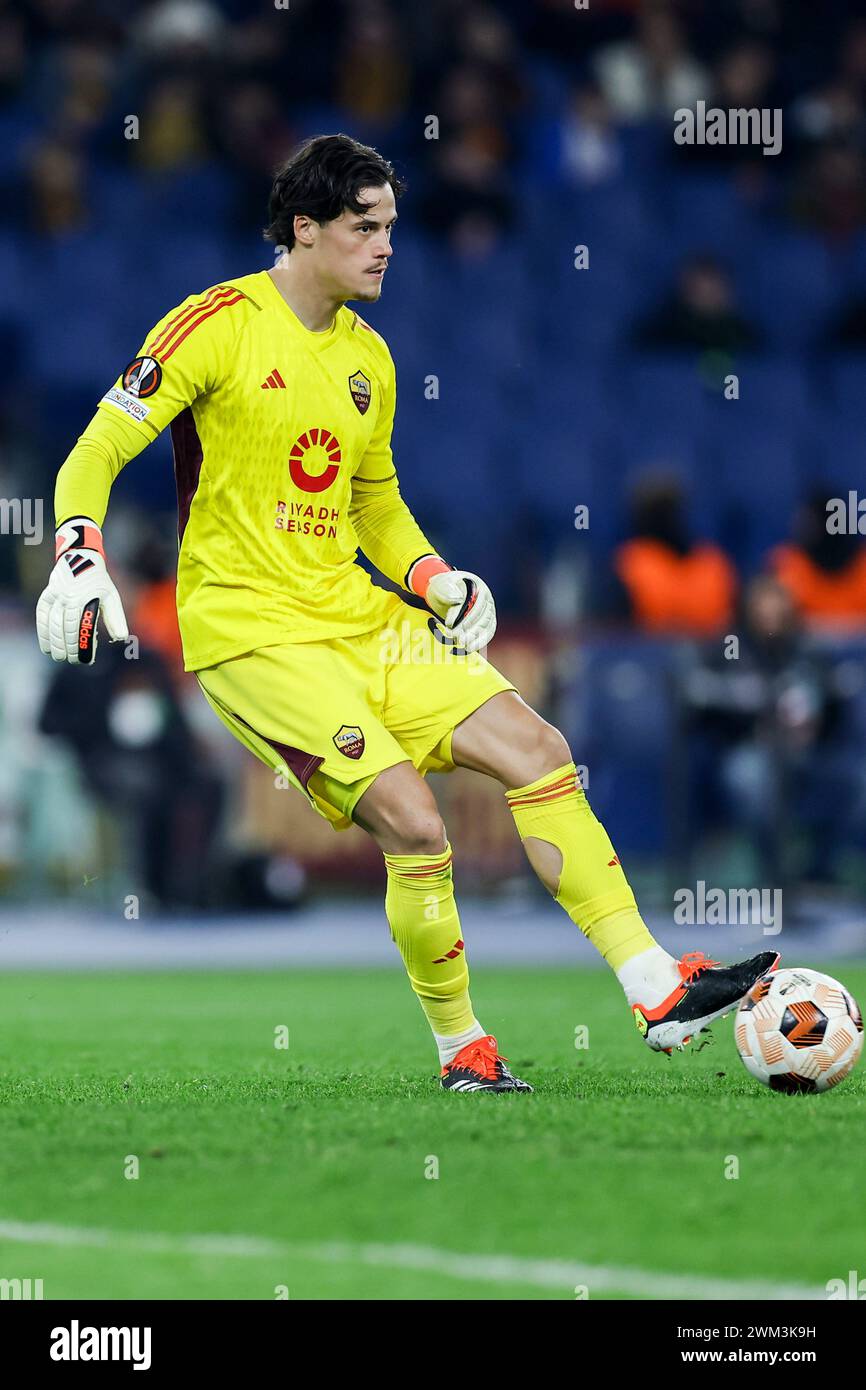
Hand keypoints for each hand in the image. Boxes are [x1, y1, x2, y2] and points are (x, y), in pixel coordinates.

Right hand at [36, 518, 128, 664]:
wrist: (81, 557)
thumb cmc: (99, 581)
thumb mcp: (111, 596)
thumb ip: (116, 617)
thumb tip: (121, 638)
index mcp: (82, 598)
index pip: (79, 627)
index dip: (81, 645)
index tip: (85, 659)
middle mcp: (66, 596)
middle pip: (64, 628)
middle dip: (68, 647)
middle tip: (73, 661)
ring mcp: (54, 595)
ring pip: (51, 623)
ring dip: (54, 643)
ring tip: (59, 657)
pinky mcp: (46, 595)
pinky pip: (41, 616)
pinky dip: (42, 632)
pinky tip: (46, 646)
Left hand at [424, 569, 495, 653]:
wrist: (443, 593)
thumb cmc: (442, 587)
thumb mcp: (441, 584)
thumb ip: (447, 589)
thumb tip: (458, 599)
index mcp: (480, 589)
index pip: (477, 605)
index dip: (466, 616)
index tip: (449, 624)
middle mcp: (487, 601)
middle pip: (483, 618)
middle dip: (470, 630)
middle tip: (456, 639)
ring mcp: (488, 613)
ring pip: (486, 628)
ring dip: (475, 638)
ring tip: (463, 647)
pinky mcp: (485, 624)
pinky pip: (486, 634)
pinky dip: (479, 642)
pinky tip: (469, 649)